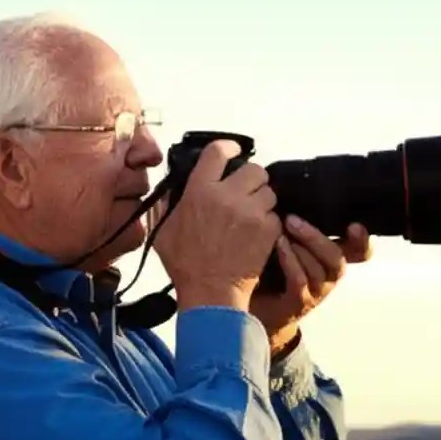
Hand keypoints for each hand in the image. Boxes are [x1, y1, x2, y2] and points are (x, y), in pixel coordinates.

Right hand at [153, 140, 280, 311]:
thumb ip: (168, 204)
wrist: (210, 292)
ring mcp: (250, 212)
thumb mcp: (164, 231)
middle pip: (253, 168)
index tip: (233, 150)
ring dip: (263, 201)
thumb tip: (171, 187)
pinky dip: (270, 223)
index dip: (228, 147)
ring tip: (252, 216)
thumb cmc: (186, 265)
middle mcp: (227, 196)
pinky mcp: (267, 230)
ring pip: (269, 191)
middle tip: (246, 192)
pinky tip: (258, 234)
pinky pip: (276, 215)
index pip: (217, 152)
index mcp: (200, 191)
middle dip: (252, 179)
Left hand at [250, 215, 371, 354]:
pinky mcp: (297, 303)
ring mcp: (315, 292)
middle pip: (336, 258)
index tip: (355, 225)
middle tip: (293, 220)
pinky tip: (278, 247)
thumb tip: (292, 189)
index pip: (359, 251)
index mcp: (330, 259)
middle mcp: (328, 277)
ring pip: (319, 270)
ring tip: (281, 233)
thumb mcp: (287, 242)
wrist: (251, 306)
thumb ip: (295, 223)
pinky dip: (290, 262)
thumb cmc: (270, 267)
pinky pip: (300, 281)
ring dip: (301, 249)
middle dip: (316, 238)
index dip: (362, 241)